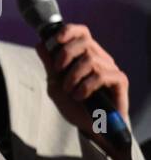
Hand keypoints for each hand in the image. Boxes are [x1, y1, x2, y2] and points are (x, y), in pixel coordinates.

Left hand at [34, 23, 130, 159]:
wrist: (90, 128)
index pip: (81, 32)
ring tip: (70, 91)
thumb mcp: (56, 85)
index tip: (56, 39)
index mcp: (85, 55)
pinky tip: (80, 96)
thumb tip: (40, 44)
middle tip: (58, 72)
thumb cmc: (75, 106)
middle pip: (84, 41)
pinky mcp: (119, 81)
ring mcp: (110, 68)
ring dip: (73, 77)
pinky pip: (101, 75)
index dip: (69, 31)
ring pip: (90, 59)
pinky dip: (86, 86)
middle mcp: (100, 58)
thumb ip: (50, 65)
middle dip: (65, 54)